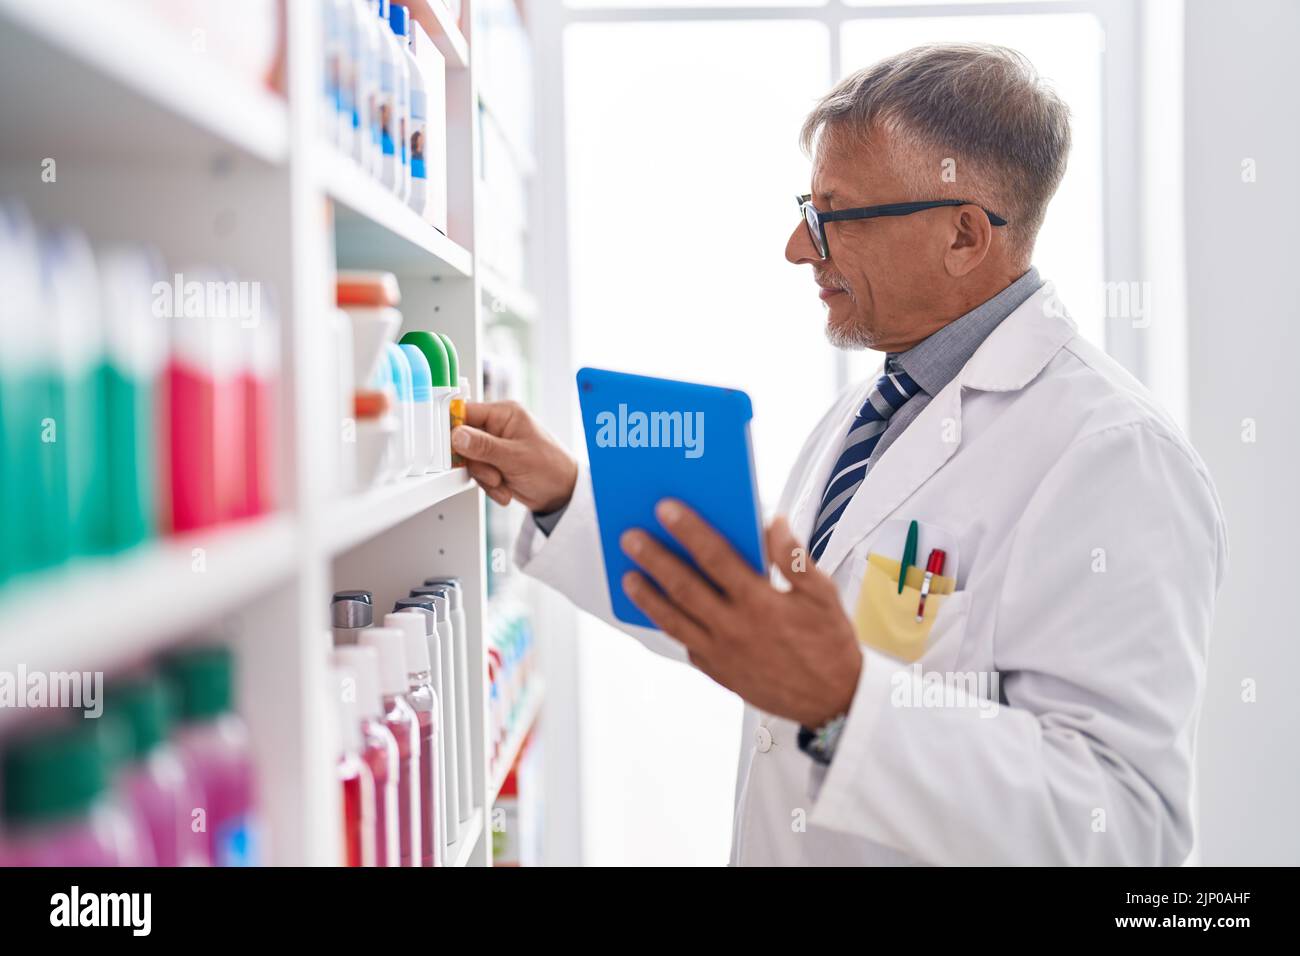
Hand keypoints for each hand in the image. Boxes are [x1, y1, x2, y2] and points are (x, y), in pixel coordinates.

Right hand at [451, 400, 578, 512]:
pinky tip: (505, 489)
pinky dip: (490, 486)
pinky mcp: (495, 463)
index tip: (450, 447)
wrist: (563, 494)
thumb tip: (457, 435)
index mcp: (504, 413)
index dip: (454, 429)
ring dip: (485, 478)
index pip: (466, 412)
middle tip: (493, 473)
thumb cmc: (551, 468)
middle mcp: (498, 427)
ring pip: (471, 461)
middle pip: (464, 440)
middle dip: (477, 464)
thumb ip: (483, 446)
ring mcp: (496, 446)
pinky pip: (479, 474)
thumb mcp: (515, 457)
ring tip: (503, 482)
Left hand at [620, 500, 861, 727]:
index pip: (717, 557)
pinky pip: (685, 644)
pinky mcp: (718, 672)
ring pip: (674, 620)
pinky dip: (667, 626)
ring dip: (647, 596)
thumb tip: (773, 523)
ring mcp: (722, 653)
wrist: (833, 702)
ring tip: (627, 576)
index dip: (689, 530)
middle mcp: (735, 628)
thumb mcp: (824, 595)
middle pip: (684, 586)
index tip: (666, 509)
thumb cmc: (829, 645)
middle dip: (654, 558)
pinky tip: (655, 610)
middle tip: (630, 537)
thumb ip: (794, 557)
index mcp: (761, 603)